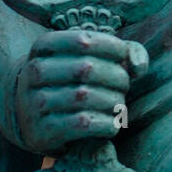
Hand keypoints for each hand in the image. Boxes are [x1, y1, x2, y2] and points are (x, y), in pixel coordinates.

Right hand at [13, 29, 148, 154]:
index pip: (83, 40)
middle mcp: (33, 73)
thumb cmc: (73, 81)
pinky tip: (112, 123)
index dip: (112, 46)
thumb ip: (123, 51)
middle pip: (87, 68)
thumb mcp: (89, 57)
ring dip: (113, 101)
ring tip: (119, 104)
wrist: (32, 118)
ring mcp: (34, 103)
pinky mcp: (42, 132)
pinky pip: (82, 125)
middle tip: (125, 85)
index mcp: (43, 48)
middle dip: (116, 76)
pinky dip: (106, 124)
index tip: (123, 56)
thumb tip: (139, 66)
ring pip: (86, 97)